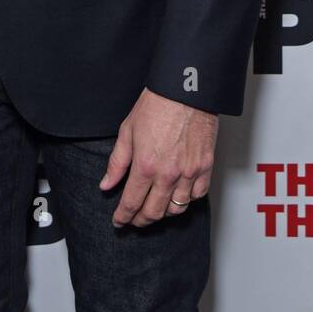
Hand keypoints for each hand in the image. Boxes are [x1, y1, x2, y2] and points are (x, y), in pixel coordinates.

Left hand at [99, 87, 217, 226]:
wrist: (185, 90)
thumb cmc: (157, 104)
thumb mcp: (127, 131)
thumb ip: (117, 162)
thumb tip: (106, 184)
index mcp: (146, 166)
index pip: (131, 203)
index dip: (123, 217)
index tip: (119, 221)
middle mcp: (168, 174)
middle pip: (154, 212)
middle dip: (140, 221)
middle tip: (134, 220)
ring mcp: (189, 172)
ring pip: (176, 209)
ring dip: (163, 214)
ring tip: (155, 209)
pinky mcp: (205, 166)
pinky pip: (197, 195)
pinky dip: (187, 200)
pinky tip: (177, 195)